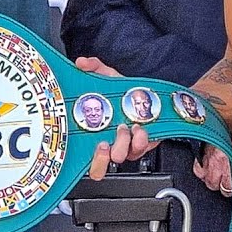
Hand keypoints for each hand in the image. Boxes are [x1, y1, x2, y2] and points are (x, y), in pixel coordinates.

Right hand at [76, 57, 159, 178]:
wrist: (150, 95)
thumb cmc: (125, 91)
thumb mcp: (108, 76)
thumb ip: (94, 67)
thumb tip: (81, 62)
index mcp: (93, 131)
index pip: (82, 156)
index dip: (81, 159)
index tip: (89, 145)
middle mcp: (108, 143)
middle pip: (98, 169)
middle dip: (100, 159)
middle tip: (104, 143)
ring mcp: (125, 146)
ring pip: (120, 157)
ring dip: (122, 144)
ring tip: (125, 127)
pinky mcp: (142, 145)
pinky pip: (140, 150)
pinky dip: (140, 139)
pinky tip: (139, 127)